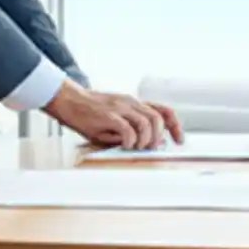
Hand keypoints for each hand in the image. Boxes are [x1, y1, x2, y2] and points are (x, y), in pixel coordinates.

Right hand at [42, 80, 184, 149]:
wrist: (69, 100)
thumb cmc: (90, 112)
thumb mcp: (115, 119)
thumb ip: (133, 128)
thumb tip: (154, 142)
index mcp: (134, 103)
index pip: (163, 110)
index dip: (175, 125)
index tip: (179, 140)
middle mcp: (130, 103)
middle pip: (158, 117)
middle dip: (160, 136)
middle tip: (151, 148)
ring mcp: (120, 108)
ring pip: (147, 123)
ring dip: (146, 140)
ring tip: (136, 147)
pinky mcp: (109, 115)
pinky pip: (128, 129)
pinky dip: (131, 141)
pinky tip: (125, 144)